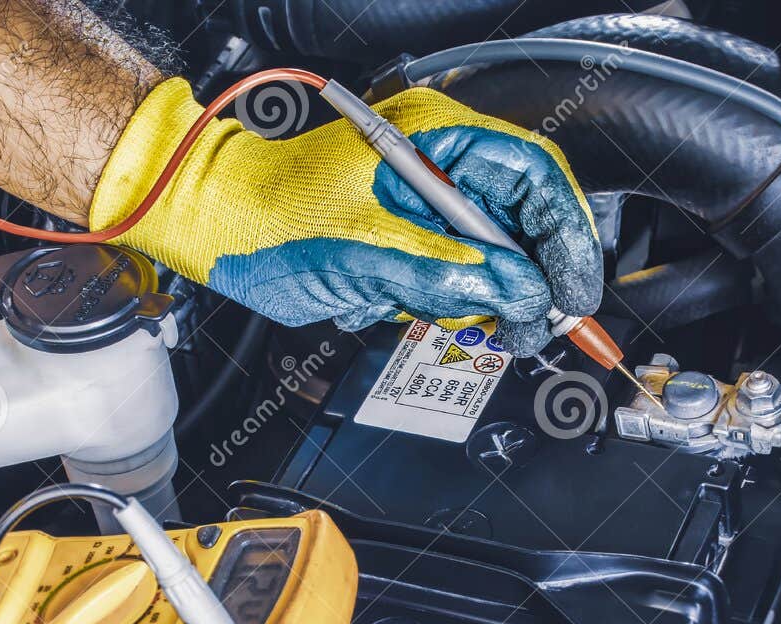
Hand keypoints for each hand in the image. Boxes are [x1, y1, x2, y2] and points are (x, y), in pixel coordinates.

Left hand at [91, 81, 602, 355]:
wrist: (206, 226)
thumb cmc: (263, 216)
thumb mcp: (366, 250)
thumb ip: (449, 275)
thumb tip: (519, 296)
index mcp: (437, 137)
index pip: (535, 177)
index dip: (567, 236)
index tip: (574, 291)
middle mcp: (437, 165)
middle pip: (519, 225)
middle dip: (519, 283)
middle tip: (520, 330)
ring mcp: (420, 204)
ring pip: (483, 263)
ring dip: (460, 301)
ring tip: (415, 309)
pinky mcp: (402, 241)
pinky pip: (443, 282)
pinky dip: (422, 305)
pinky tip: (377, 300)